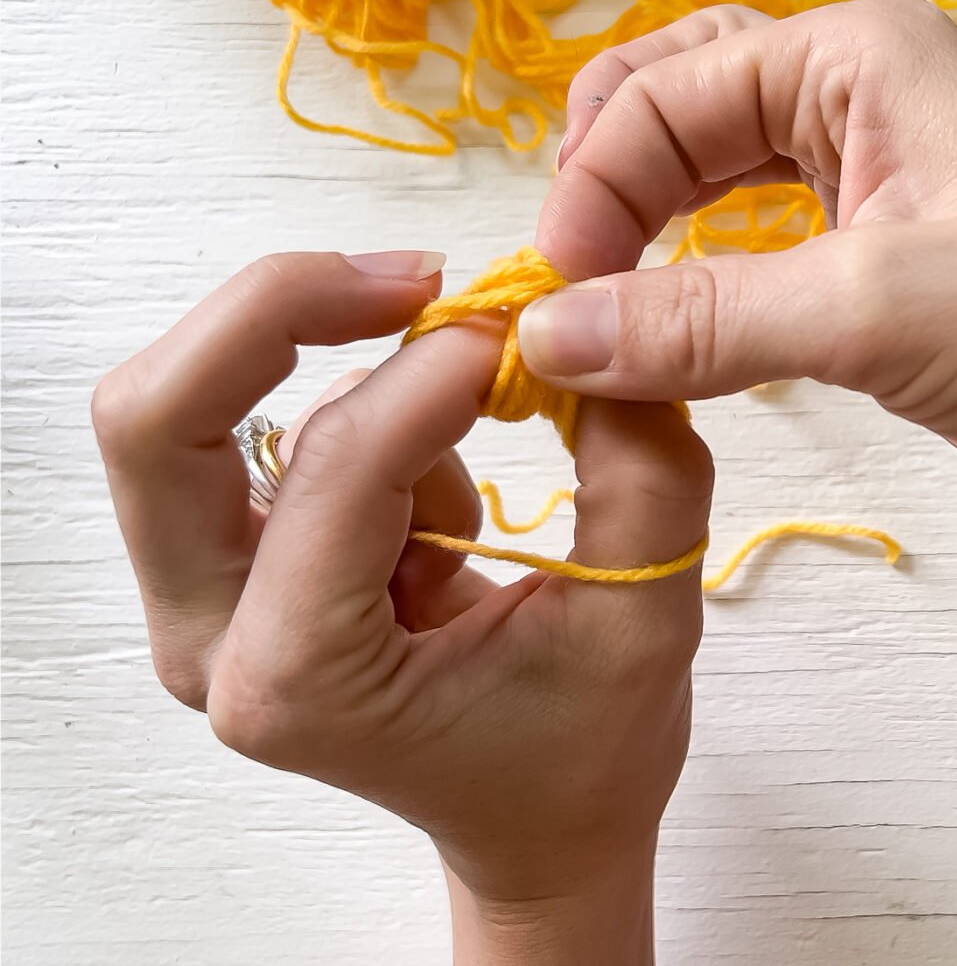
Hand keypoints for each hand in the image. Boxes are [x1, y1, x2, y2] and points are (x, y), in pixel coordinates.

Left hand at [93, 251, 711, 962]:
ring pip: (191, 415)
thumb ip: (635, 463)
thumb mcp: (647, 616)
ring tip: (467, 464)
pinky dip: (365, 431)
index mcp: (300, 682)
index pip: (333, 470)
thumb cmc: (585, 753)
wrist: (539, 823)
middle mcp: (215, 646)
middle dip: (275, 315)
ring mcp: (206, 608)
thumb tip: (574, 325)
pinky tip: (440, 522)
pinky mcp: (229, 574)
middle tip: (409, 282)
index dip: (435, 375)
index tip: (526, 334)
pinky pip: (264, 439)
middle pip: (158, 424)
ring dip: (333, 376)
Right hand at [523, 0, 956, 555]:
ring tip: (595, 330)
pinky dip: (700, 313)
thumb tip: (548, 335)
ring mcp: (874, 206)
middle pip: (677, 120)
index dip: (592, 188)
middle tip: (560, 292)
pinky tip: (669, 357)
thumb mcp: (880, 305)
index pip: (666, 96)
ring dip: (646, 252)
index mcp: (859, 62)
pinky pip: (758, 282)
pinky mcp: (886, 299)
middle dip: (605, 191)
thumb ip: (702, 319)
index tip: (553, 300)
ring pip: (714, 202)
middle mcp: (861, 115)